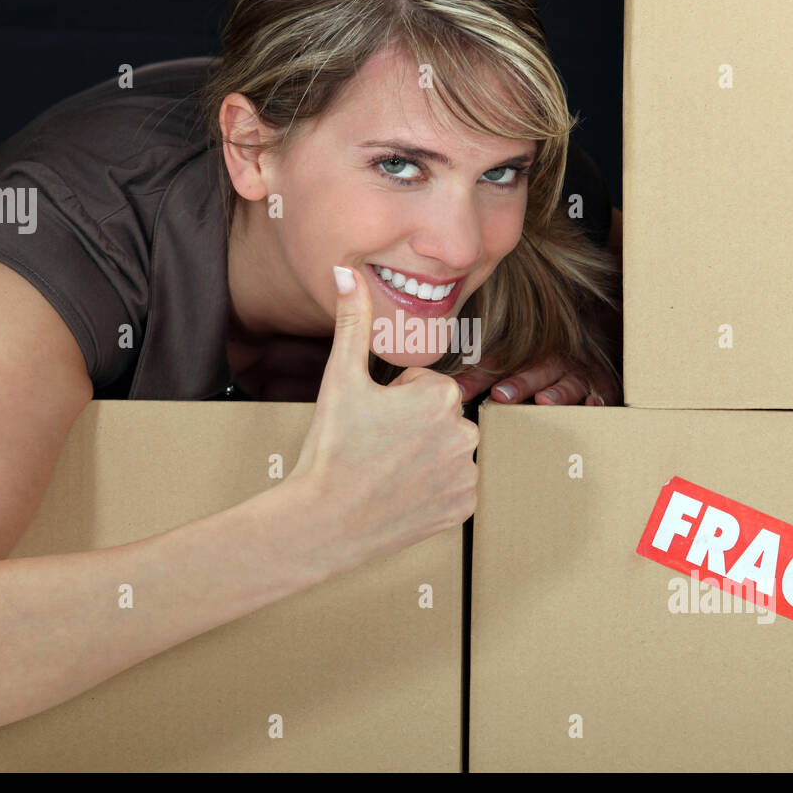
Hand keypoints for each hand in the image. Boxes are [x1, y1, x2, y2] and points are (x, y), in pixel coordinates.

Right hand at [287, 266, 479, 575]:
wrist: (325, 521)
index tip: (373, 421)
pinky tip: (402, 495)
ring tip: (386, 472)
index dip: (395, 400)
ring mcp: (467, 473)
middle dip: (413, 427)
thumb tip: (346, 272)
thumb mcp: (340, 378)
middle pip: (440, 417)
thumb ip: (352, 320)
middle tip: (376, 447)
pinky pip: (454, 486)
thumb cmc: (331, 448)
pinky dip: (433, 490)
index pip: (426, 386)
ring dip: (424, 457)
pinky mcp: (465, 507)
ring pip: (447, 450)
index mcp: (442, 396)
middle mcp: (465, 433)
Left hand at [453, 355, 619, 405]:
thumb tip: (450, 388)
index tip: (459, 391)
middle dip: (518, 383)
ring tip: (543, 402)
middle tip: (500, 395)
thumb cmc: (542, 365)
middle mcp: (554, 362)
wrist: (592, 346)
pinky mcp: (603, 389)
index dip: (479, 377)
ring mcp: (580, 375)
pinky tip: (592, 406)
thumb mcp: (514, 364)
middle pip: (535, 370)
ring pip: (568, 382)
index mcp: (527, 355)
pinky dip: (598, 400)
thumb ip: (482, 376)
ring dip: (556, 392)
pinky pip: (602, 394)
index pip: (499, 365)